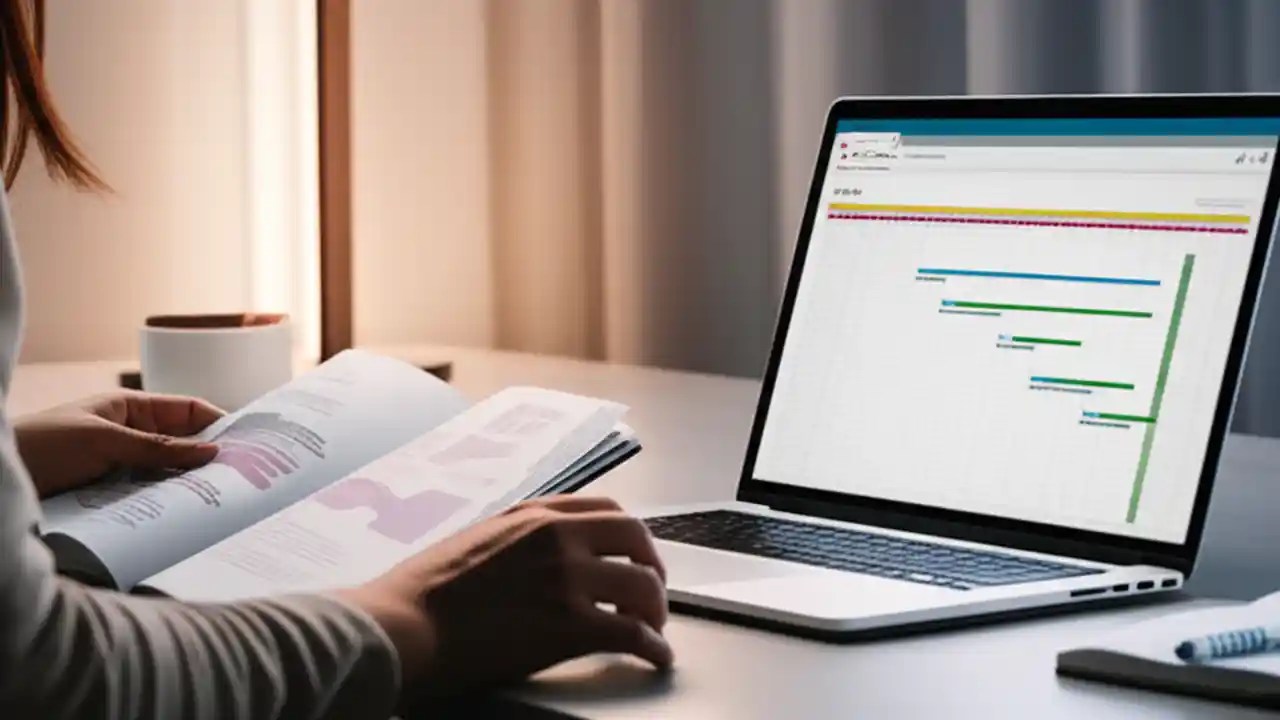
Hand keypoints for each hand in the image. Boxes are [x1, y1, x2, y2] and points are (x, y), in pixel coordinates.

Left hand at [14, 390, 224, 497]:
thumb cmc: (40, 447)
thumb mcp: (103, 441)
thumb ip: (158, 448)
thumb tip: (212, 450)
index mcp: (129, 410)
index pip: (187, 410)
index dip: (219, 421)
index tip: (250, 441)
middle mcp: (129, 437)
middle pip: (183, 445)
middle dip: (210, 459)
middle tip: (245, 477)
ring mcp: (120, 468)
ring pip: (167, 476)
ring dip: (187, 486)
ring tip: (221, 500)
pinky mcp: (111, 499)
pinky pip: (147, 500)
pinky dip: (165, 507)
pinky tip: (183, 517)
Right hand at [338, 495, 671, 699]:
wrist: (402, 626)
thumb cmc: (421, 592)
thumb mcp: (475, 539)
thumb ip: (516, 537)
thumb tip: (540, 555)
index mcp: (532, 515)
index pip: (604, 509)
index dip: (628, 535)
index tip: (632, 554)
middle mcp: (557, 537)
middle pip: (634, 537)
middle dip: (652, 564)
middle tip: (652, 591)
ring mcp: (567, 578)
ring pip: (642, 585)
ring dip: (655, 609)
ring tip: (654, 628)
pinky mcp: (570, 624)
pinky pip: (633, 633)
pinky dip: (653, 647)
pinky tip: (656, 658)